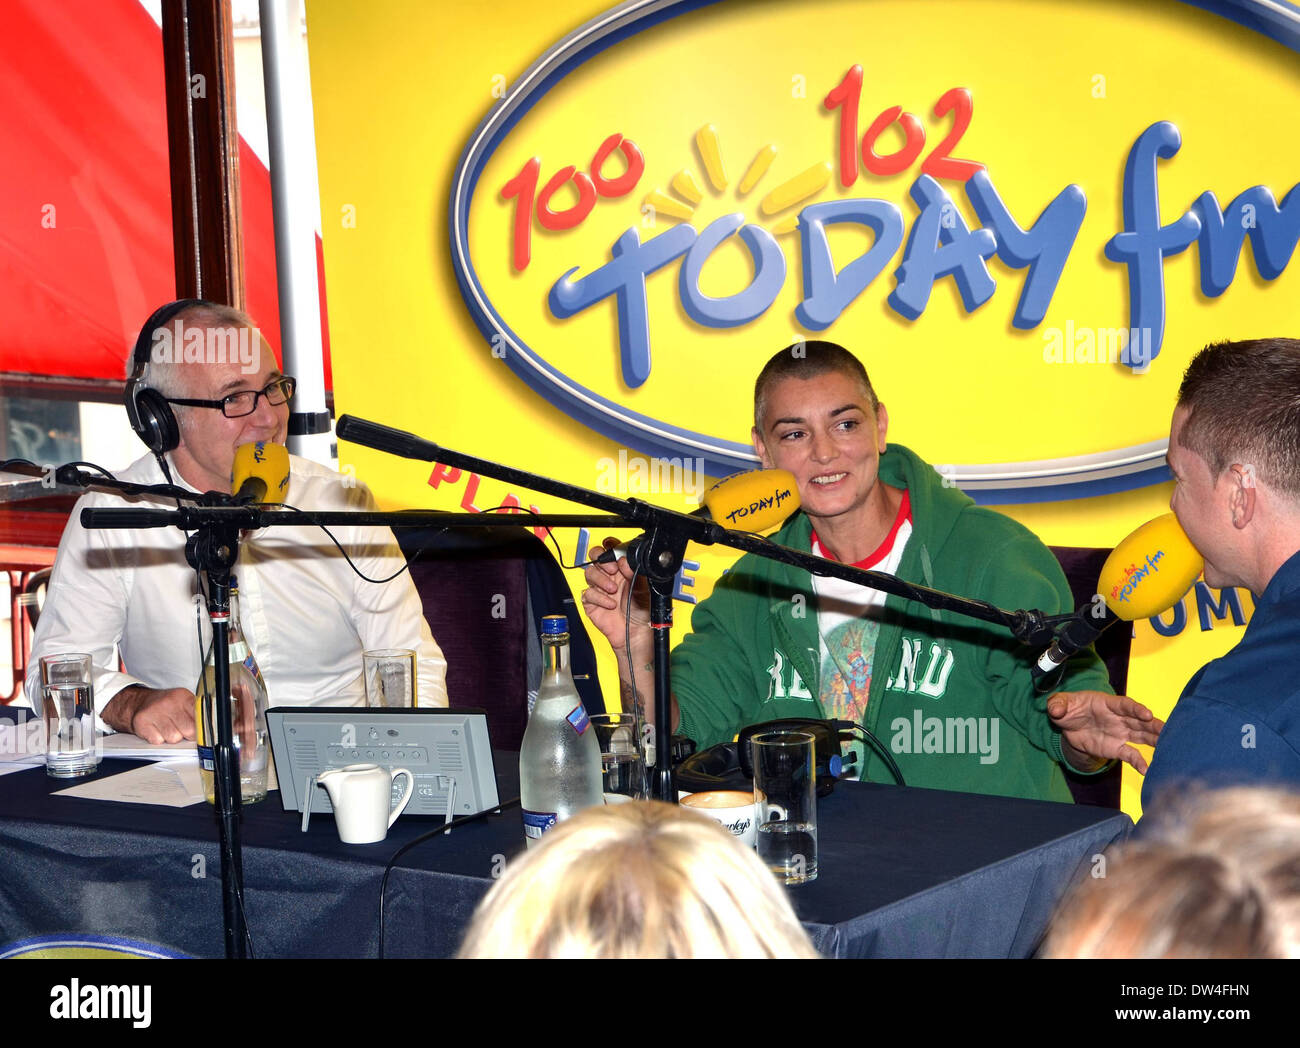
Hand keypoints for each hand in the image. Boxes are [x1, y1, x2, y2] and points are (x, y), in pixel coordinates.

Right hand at [103, 685, 197, 743]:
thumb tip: (207, 728)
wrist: (139, 703)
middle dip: (188, 734)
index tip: (202, 730)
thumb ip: (196, 713)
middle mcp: (169, 702)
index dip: (202, 726)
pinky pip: (158, 741)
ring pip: (174, 738)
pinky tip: (156, 730)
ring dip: (172, 737)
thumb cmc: (165, 706)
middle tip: (181, 728)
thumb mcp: (183, 702)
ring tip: (167, 728)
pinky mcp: (142, 723)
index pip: (200, 715)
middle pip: (190, 730)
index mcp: (182, 696)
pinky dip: (159, 739)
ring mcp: (154, 712)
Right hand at [580, 539, 651, 660]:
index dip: (609, 549)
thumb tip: (624, 561)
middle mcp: (609, 576)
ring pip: (590, 573)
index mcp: (622, 569)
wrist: (636, 633)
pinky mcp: (592, 602)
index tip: (615, 554)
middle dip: (602, 561)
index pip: (610, 550)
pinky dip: (599, 598)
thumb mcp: (644, 588)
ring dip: (601, 580)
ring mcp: (600, 588)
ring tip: (613, 590)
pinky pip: (588, 593)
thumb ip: (634, 572)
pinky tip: (610, 605)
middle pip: (595, 557)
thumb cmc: (642, 611)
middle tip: (613, 570)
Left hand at [1047, 690, 1163, 773]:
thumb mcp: (1059, 704)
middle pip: (1140, 721)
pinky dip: (1139, 762)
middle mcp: (1119, 718)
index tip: (1148, 714)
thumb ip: (1057, 704)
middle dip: (1154, 725)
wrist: (1068, 726)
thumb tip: (1055, 709)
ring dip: (1155, 741)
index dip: (1137, 709)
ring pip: (1142, 736)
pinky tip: (1147, 770)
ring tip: (1169, 747)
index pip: (1125, 705)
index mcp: (1108, 704)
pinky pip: (1131, 754)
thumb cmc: (1069, 709)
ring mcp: (1120, 733)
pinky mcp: (1117, 747)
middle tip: (1168, 731)